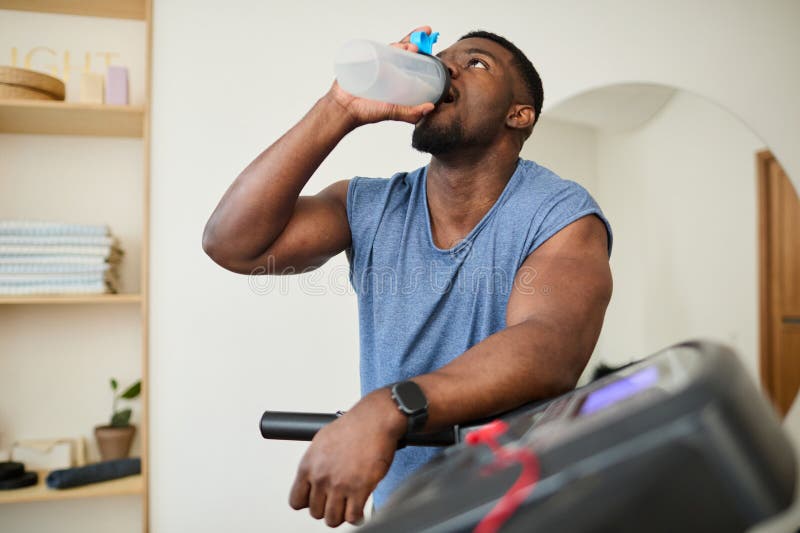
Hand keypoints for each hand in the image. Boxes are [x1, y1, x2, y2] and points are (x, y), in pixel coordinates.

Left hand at [289, 390, 405, 526]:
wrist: (374, 420)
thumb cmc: (353, 426)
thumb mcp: (321, 441)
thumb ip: (315, 463)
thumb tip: (314, 475)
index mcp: (308, 465)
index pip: (296, 500)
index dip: (307, 503)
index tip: (316, 501)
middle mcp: (321, 477)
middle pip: (315, 513)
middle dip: (326, 509)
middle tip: (336, 503)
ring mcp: (339, 485)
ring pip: (332, 519)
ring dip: (341, 515)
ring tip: (347, 509)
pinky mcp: (359, 490)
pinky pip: (352, 517)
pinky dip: (356, 517)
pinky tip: (359, 511)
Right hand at [326, 26, 436, 127]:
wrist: (344, 108)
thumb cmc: (367, 111)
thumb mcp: (393, 112)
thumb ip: (410, 113)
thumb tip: (430, 107)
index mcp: (397, 78)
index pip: (411, 61)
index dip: (420, 53)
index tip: (429, 47)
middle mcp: (388, 68)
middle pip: (402, 50)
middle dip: (413, 42)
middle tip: (419, 45)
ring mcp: (375, 62)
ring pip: (390, 48)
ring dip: (401, 45)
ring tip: (409, 47)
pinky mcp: (363, 59)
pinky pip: (373, 49)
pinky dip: (382, 47)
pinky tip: (391, 47)